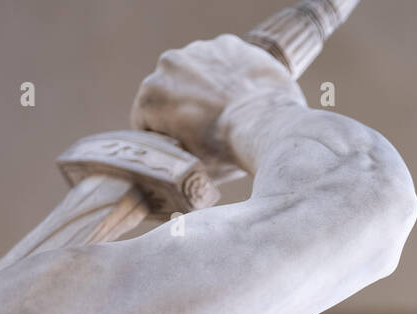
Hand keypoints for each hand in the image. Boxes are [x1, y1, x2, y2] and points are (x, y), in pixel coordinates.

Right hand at [130, 34, 304, 180]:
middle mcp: (167, 64)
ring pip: (198, 73)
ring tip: (232, 112)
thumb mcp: (189, 165)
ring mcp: (199, 50)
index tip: (180, 144)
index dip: (162, 134)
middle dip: (184, 106)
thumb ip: (173, 153)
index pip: (147, 117)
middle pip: (172, 90)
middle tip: (209, 129)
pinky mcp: (229, 44)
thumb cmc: (227, 153)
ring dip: (208, 88)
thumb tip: (172, 157)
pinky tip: (247, 96)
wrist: (269, 127)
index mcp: (151, 95)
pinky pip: (226, 62)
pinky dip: (233, 76)